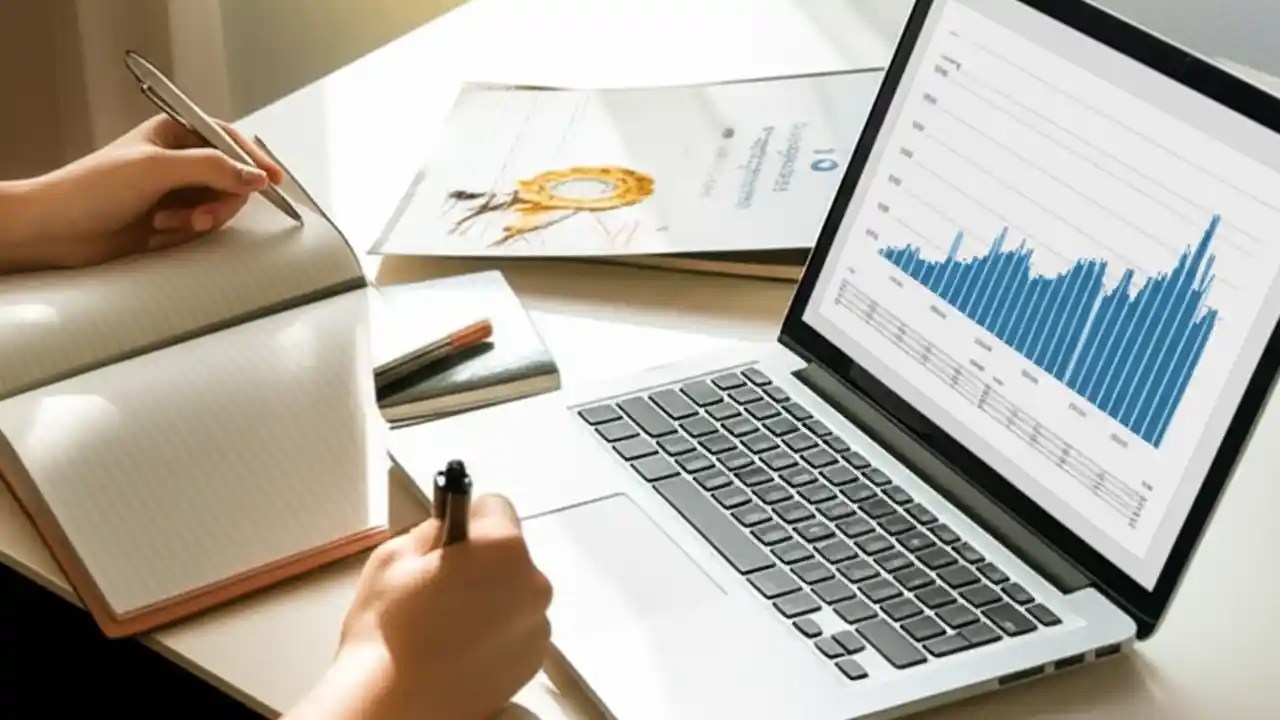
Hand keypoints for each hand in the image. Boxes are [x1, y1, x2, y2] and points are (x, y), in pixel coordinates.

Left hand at [0, 113, 283, 271]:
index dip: (252, 158)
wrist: (59, 229)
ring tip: (167, 224)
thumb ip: (212, 169)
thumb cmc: (92, 189)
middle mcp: (178, 160)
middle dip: (219, 201)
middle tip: (202, 217)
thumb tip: (256, 177)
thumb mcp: (157, 169)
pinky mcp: (173, 218)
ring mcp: (177, 190)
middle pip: (231, 178)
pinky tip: (159, 232)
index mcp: (173, 133)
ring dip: (199, 220)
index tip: (272, 180)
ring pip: (220, 205)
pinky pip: (204, 226)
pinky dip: (187, 233)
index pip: (227, 138)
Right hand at [288, 494, 553, 719]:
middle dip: (481, 562)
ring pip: (514, 592)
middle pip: (509, 553)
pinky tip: (460, 645)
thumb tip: (447, 528)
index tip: (451, 538)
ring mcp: (537, 625)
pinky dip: (496, 631)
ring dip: (490, 598)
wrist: (394, 704)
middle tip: (440, 585)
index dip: (467, 520)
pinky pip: (517, 627)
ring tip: (446, 622)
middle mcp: (532, 584)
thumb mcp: (394, 557)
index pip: (495, 507)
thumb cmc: (389, 634)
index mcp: (503, 549)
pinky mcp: (533, 660)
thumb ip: (432, 530)